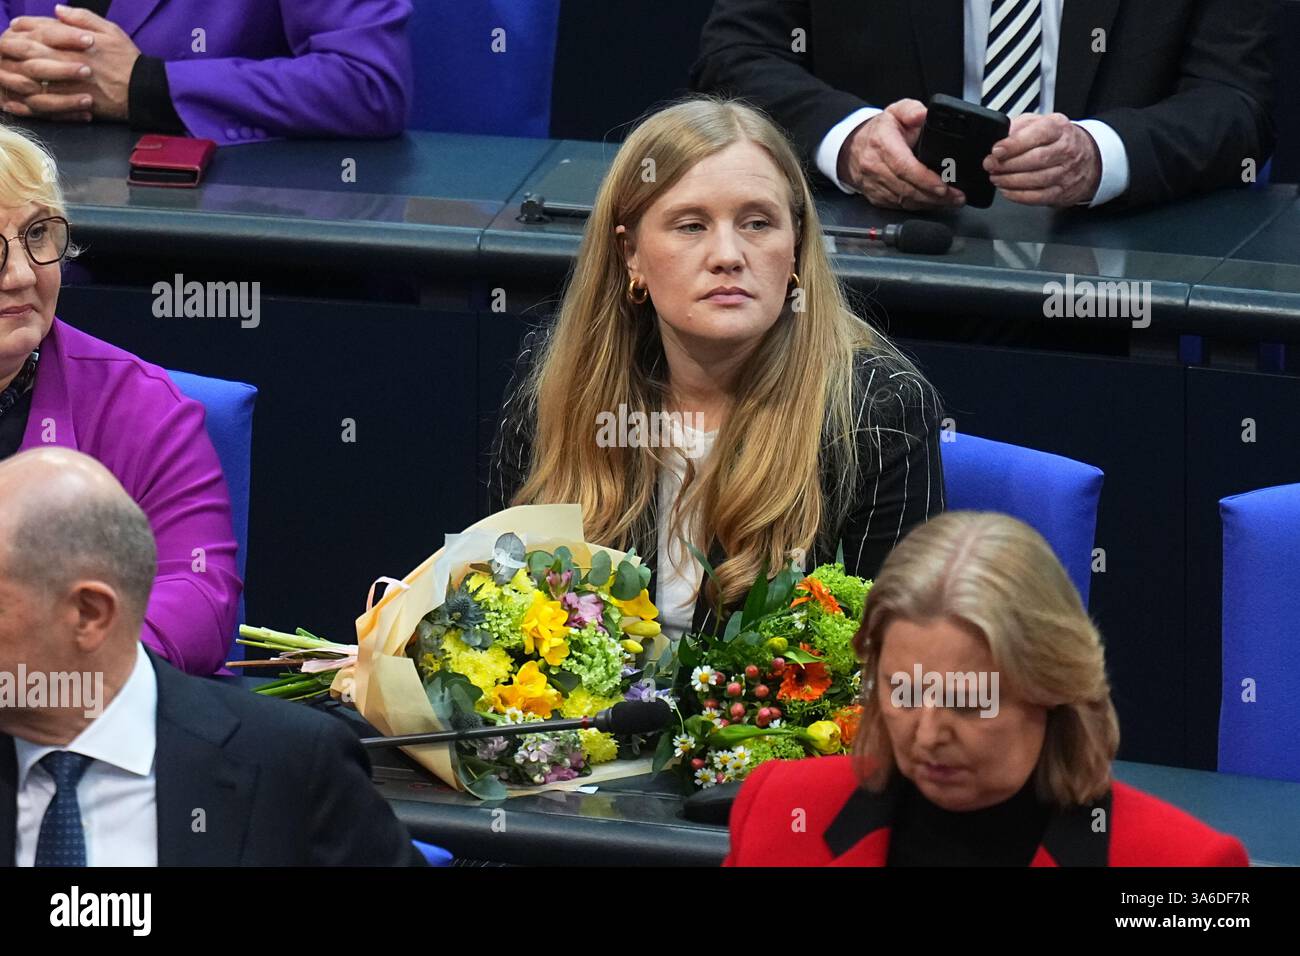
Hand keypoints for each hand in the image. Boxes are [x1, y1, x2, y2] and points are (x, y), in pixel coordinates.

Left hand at [0, 6, 139, 121]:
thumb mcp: (111, 30)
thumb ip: (82, 18)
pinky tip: (17, 100)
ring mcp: (66, 81)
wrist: (143, 91)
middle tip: (2, 47)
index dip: (24, 26)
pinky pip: (42, 102)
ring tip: (5, 73)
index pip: (39, 28)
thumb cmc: (128, 60)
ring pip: (30, 76)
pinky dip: (26, 101)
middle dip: (11, 47)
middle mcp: (66, 58)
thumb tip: (58, 10)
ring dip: (15, 73)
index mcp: (74, 40)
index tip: (15, 27)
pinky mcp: (70, 102)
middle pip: (28, 50)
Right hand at [836, 99, 964, 210]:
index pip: (904, 166)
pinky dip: (919, 206)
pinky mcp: (877, 198)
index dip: (925, 179)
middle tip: (957, 196)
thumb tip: (923, 115)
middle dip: (935, 196)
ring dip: (930, 203)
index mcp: (882, 144)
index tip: (944, 186)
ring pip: (905, 201)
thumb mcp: (895, 112)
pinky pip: (900, 207)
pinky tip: (934, 203)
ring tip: (952, 201)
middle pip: (907, 188)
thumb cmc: (878, 132)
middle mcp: (875, 167)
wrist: (851, 149)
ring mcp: (875, 185)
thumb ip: (911, 110)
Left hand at [984, 113, 1101, 207]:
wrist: (1087, 158)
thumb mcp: (1039, 123)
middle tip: (991, 166)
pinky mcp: (1062, 192)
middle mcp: (1065, 149)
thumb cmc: (1057, 140)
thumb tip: (998, 137)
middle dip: (1008, 164)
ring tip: (996, 178)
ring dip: (1010, 181)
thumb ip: (1018, 127)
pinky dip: (1018, 196)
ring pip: (1036, 179)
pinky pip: (1038, 197)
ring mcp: (1066, 172)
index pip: (1038, 134)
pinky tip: (1007, 190)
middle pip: (1035, 159)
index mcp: (1058, 128)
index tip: (996, 150)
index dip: (1014, 144)